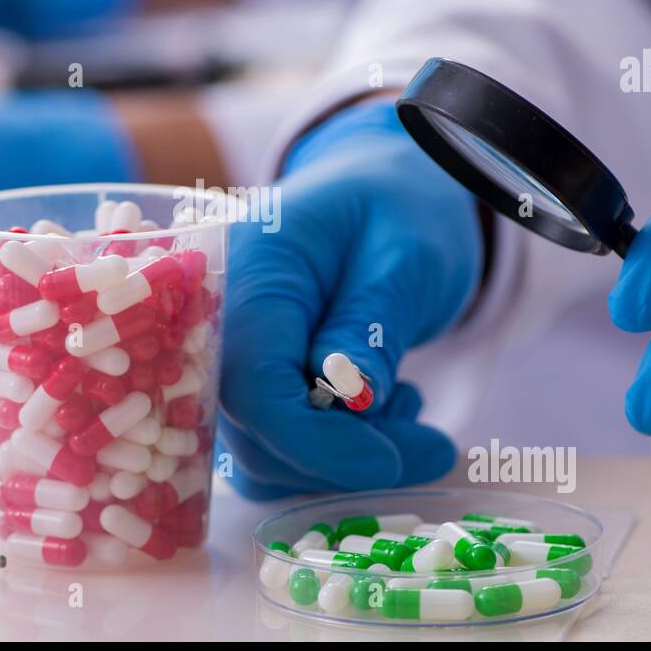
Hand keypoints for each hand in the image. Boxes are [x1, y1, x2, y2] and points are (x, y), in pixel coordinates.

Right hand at [219, 101, 483, 498]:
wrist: (384, 189)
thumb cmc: (398, 210)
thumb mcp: (405, 256)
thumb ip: (372, 324)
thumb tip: (351, 401)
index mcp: (249, 270)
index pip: (253, 382)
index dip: (314, 441)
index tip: (390, 461)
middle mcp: (218, 318)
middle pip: (252, 428)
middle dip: (342, 458)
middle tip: (431, 445)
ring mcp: (229, 355)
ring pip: (262, 451)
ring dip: (342, 461)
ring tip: (406, 409)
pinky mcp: (249, 382)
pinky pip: (274, 446)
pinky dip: (330, 454)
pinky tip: (380, 413)